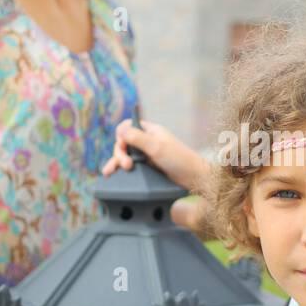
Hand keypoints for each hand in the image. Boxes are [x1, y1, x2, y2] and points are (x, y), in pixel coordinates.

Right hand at [102, 119, 214, 238]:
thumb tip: (120, 129)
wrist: (195, 179)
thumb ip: (138, 138)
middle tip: (126, 166)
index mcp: (151, 131)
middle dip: (120, 153)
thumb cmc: (179, 160)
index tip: (122, 144)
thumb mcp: (157, 147)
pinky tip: (113, 176)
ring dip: (117, 162)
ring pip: (126, 155)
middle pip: (124, 143)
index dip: (121, 134)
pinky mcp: (149, 167)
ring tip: (109, 173)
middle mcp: (148, 141)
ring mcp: (148, 155)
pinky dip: (122, 170)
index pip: (128, 126)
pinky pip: (132, 166)